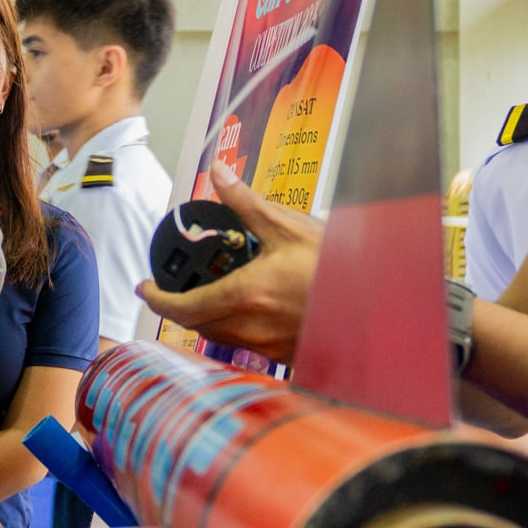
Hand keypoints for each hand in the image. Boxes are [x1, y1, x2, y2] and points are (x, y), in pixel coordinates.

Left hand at [136, 161, 323, 360]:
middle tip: (174, 286)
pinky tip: (248, 307)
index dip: (157, 299)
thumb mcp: (288, 227)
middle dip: (180, 307)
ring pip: (218, 336)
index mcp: (246, 295)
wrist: (382, 303)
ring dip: (206, 317)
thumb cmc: (338, 266)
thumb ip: (246, 203)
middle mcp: (251, 327)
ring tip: (210, 291)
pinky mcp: (285, 354)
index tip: (144, 288)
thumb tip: (220, 173)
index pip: (183, 307)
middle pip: (196, 324)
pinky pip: (245, 345)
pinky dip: (234, 327)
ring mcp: (268, 346)